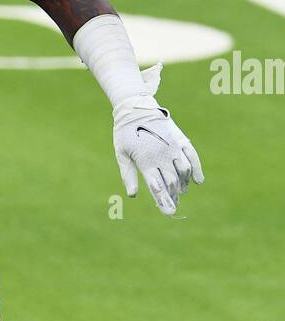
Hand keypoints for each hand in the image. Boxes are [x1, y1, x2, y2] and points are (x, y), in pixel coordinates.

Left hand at [113, 94, 203, 215]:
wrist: (137, 108)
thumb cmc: (125, 133)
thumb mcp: (121, 154)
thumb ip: (128, 174)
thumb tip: (133, 195)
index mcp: (146, 162)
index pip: (157, 187)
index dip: (164, 201)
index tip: (169, 212)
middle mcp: (161, 156)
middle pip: (172, 182)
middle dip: (173, 196)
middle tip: (173, 205)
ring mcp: (173, 148)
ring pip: (183, 172)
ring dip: (184, 185)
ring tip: (181, 193)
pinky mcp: (180, 140)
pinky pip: (193, 156)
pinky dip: (196, 169)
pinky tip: (197, 181)